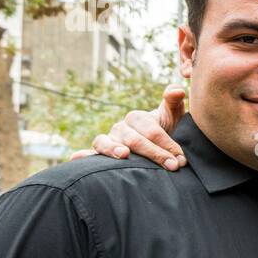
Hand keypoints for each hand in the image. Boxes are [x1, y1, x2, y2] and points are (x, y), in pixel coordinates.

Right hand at [69, 85, 188, 170]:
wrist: (158, 143)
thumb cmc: (168, 129)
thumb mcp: (174, 116)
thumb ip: (174, 102)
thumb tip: (177, 90)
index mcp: (136, 118)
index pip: (151, 130)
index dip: (166, 144)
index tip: (180, 159)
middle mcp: (120, 128)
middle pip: (133, 139)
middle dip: (154, 153)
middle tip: (172, 167)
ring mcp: (109, 140)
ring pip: (106, 143)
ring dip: (112, 149)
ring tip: (124, 154)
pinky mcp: (101, 154)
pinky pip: (90, 154)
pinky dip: (83, 155)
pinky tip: (76, 158)